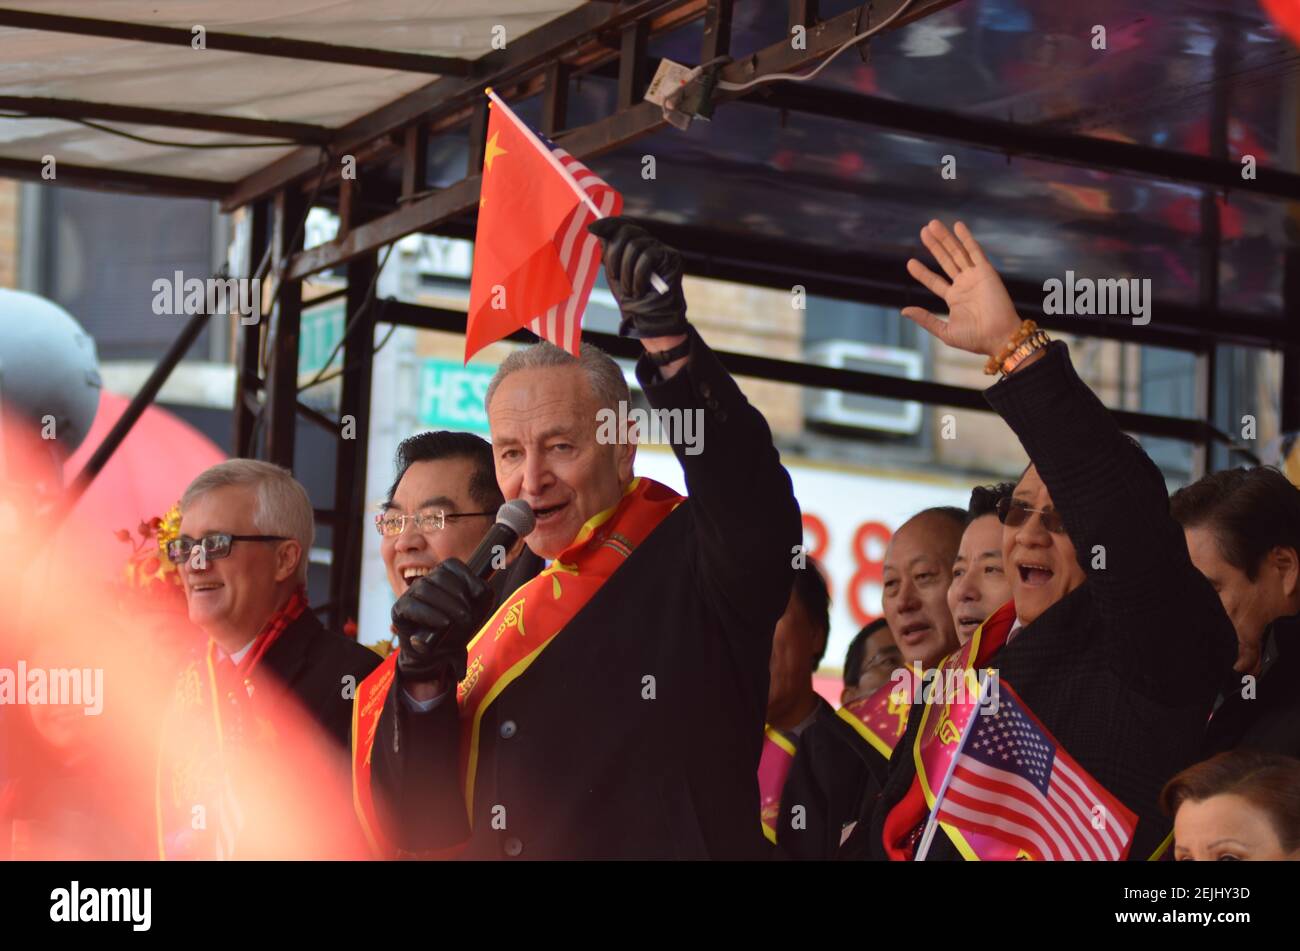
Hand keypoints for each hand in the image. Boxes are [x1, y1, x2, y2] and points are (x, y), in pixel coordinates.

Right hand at [391, 559, 494, 682]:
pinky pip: (411, 605)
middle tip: (469, 616)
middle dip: (458, 595)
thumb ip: (484, 597)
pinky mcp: (399, 610)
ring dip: (446, 604)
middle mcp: (425, 582)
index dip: (467, 576)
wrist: (438, 655)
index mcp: (442, 578)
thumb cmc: (456, 630)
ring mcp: (410, 594)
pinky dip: (429, 614)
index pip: (451, 565)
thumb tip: (481, 590)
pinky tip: (443, 623)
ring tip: (460, 621)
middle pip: (439, 575)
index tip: (479, 594)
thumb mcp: (476, 612)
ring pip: (425, 587)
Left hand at [588, 216, 687, 338]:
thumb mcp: (614, 273)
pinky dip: (638, 276)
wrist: (651, 321)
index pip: (623, 225)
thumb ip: (609, 252)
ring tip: (629, 291)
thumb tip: (596, 228)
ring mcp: (662, 249)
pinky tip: (639, 291)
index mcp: (636, 245)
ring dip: (626, 272)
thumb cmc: (633, 300)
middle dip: (614, 254)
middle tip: (612, 275)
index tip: (591, 228)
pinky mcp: (672, 257)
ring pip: (636, 245)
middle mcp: (650, 243)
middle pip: (627, 231)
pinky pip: (648, 257)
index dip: (608, 224)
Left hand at [900, 220, 1021, 358]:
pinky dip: (966, 238)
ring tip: (932, 225)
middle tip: (923, 231)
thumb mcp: (944, 331)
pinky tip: (957, 226)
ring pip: (957, 253)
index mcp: (954, 298)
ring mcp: (975, 277)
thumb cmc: (975, 339)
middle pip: (945, 260)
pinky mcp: (986, 272)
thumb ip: (925, 319)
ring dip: (945, 238)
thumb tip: (904, 311)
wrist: (999, 337)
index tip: (910, 262)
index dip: (922, 272)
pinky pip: (975, 251)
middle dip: (934, 246)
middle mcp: (964, 285)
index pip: (935, 281)